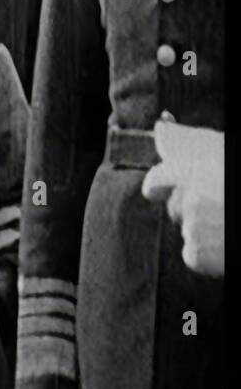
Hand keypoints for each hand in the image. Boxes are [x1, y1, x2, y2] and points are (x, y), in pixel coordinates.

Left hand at [143, 161, 223, 277]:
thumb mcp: (229, 159)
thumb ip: (199, 153)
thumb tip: (164, 132)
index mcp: (200, 170)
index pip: (161, 175)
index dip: (157, 184)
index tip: (155, 191)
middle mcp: (192, 197)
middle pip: (176, 206)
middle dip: (191, 210)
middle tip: (223, 215)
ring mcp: (193, 226)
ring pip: (188, 230)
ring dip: (205, 232)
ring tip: (233, 230)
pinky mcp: (196, 252)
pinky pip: (192, 254)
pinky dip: (207, 256)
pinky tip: (229, 249)